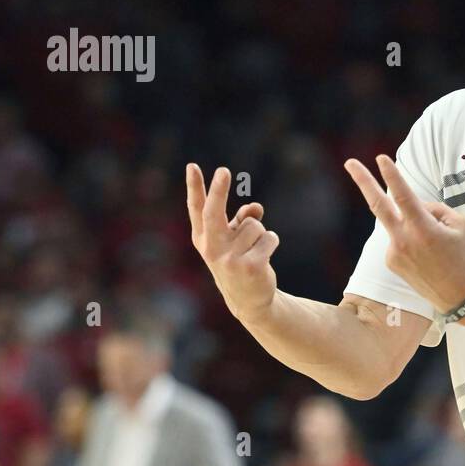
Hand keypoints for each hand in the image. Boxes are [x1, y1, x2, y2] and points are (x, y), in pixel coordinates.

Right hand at [186, 164, 280, 321]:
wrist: (248, 299)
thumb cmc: (239, 260)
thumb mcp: (234, 239)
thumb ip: (241, 219)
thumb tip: (255, 208)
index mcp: (203, 238)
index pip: (197, 208)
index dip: (195, 187)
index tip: (192, 166)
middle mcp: (212, 248)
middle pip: (214, 212)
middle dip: (218, 190)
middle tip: (223, 170)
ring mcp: (229, 259)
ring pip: (255, 225)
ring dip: (261, 233)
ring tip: (254, 251)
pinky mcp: (250, 266)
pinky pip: (269, 237)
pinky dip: (271, 242)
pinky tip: (264, 258)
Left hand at [344, 154, 464, 312]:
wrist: (461, 297)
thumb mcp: (463, 225)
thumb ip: (437, 209)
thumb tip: (417, 206)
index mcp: (423, 229)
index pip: (403, 195)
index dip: (391, 175)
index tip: (380, 159)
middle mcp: (404, 240)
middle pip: (378, 205)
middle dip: (363, 181)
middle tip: (349, 162)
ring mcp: (394, 253)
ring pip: (399, 223)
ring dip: (413, 222)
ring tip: (437, 245)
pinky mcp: (391, 263)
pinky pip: (399, 238)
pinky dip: (412, 238)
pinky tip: (427, 255)